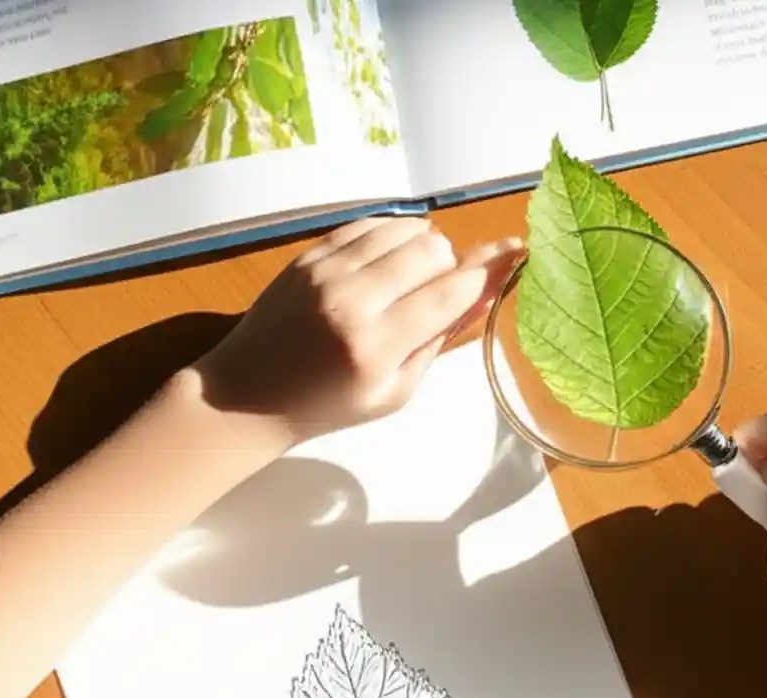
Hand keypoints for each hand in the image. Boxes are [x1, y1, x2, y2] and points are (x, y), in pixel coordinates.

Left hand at [191, 217, 522, 446]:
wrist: (248, 393)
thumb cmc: (329, 404)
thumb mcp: (395, 391)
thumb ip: (438, 340)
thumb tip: (483, 293)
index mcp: (377, 348)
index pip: (451, 293)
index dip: (490, 270)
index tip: (517, 252)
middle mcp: (353, 302)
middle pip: (433, 252)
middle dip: (451, 265)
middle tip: (440, 289)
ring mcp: (327, 273)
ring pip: (405, 230)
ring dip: (425, 246)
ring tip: (414, 274)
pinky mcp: (310, 255)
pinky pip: (371, 224)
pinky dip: (393, 234)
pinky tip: (391, 256)